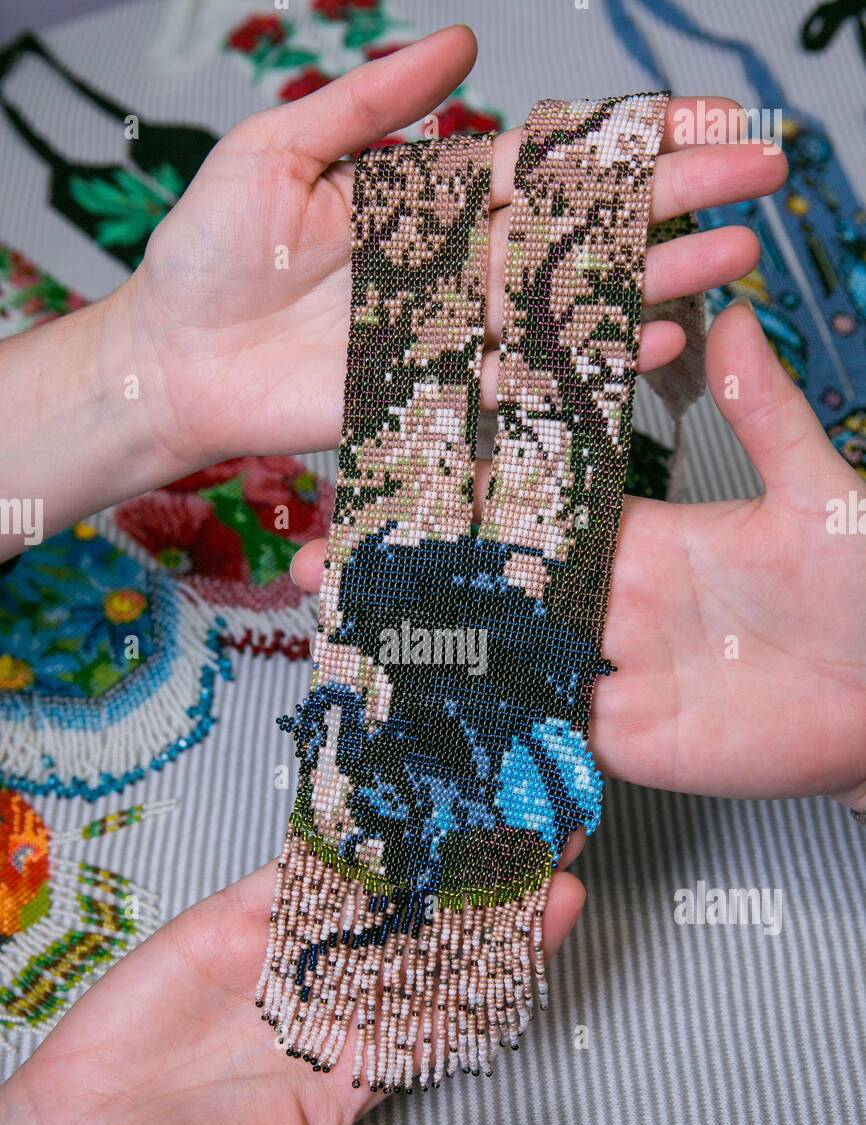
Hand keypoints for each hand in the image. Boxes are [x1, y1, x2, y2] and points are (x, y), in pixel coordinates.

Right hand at [0, 854, 584, 1124]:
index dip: (515, 952)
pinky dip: (337, 835)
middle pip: (434, 933)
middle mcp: (337, 1003)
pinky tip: (386, 798)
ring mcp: (288, 957)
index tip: (565, 901)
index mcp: (363, 1068)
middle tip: (549, 822)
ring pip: (375, 891)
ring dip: (430, 845)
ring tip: (486, 793)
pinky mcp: (233, 923)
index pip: (460, 1000)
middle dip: (491, 882)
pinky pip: (294, 872)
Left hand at [122, 26, 779, 473]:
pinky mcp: (440, 389)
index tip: (702, 121)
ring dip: (657, 280)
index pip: (549, 158)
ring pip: (574, 299)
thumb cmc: (212, 252)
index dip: (625, 138)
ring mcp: (457, 327)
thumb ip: (370, 105)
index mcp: (431, 194)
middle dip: (673, 199)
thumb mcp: (279, 151)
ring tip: (734, 258)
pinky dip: (591, 362)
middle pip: (586, 225)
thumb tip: (459, 44)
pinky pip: (529, 377)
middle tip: (760, 177)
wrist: (176, 358)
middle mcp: (459, 260)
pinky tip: (655, 342)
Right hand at [292, 303, 865, 812]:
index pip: (537, 503)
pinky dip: (477, 722)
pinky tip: (410, 710)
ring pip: (500, 655)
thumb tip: (732, 320)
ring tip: (339, 631)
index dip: (467, 486)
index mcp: (647, 534)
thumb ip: (767, 419)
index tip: (398, 465)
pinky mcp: (623, 740)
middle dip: (407, 569)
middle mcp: (615, 602)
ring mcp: (613, 673)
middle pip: (492, 582)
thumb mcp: (820, 497)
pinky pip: (541, 730)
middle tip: (323, 554)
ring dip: (420, 644)